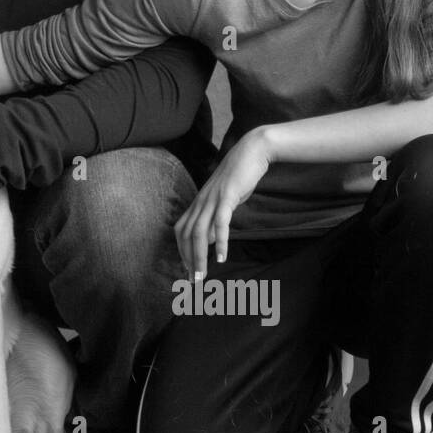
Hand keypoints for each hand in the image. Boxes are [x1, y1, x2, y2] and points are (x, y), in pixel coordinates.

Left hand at [174, 129, 271, 278]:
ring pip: (199, 232)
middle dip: (188, 260)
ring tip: (202, 275)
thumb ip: (214, 220)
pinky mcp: (228, 197)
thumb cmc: (239, 178)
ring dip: (199, 256)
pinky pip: (220, 223)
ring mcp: (212, 199)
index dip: (181, 251)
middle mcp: (200, 202)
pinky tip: (222, 257)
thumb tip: (209, 241)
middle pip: (186, 235)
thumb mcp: (223, 202)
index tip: (187, 270)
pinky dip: (220, 241)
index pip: (181, 231)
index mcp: (198, 203)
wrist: (251, 152)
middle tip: (193, 280)